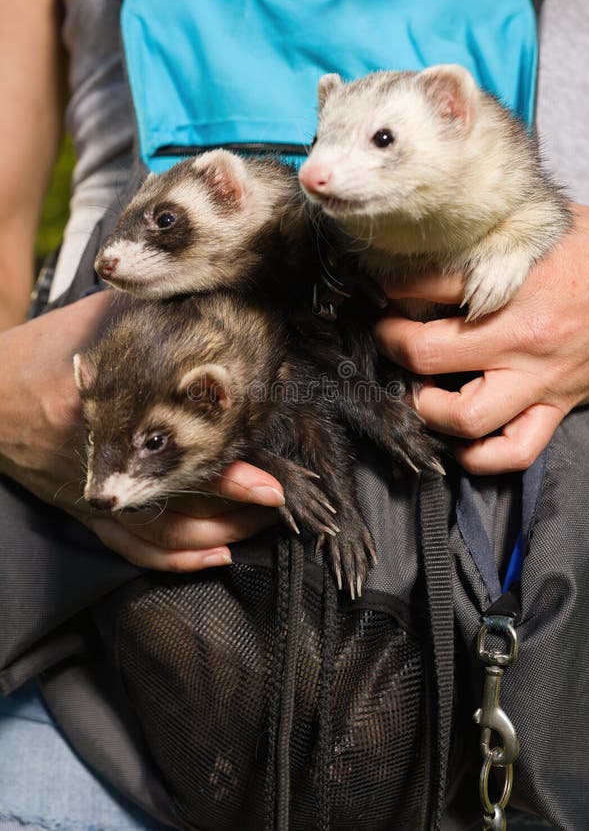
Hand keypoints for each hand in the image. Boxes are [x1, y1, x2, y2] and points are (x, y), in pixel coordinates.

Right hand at [0, 292, 283, 568]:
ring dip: (219, 535)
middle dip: (236, 508)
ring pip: (166, 534)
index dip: (228, 473)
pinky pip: (135, 549)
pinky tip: (217, 556)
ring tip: (259, 523)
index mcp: (106, 413)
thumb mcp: (92, 321)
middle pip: (180, 500)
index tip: (270, 482)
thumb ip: (150, 313)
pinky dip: (177, 561)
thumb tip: (212, 299)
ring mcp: (95, 492)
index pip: (179, 454)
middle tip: (279, 502)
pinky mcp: (87, 510)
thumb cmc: (38, 353)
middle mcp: (103, 461)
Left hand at [373, 205, 588, 473]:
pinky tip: (460, 442)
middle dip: (392, 344)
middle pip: (429, 352)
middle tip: (386, 334)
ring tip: (417, 388)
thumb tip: (439, 240)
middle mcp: (524, 336)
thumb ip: (493, 236)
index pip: (429, 284)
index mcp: (519, 281)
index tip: (379, 287)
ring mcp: (541, 378)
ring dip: (427, 407)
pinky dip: (481, 456)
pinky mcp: (558, 405)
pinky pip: (515, 450)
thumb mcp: (546, 226)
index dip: (391, 286)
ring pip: (465, 415)